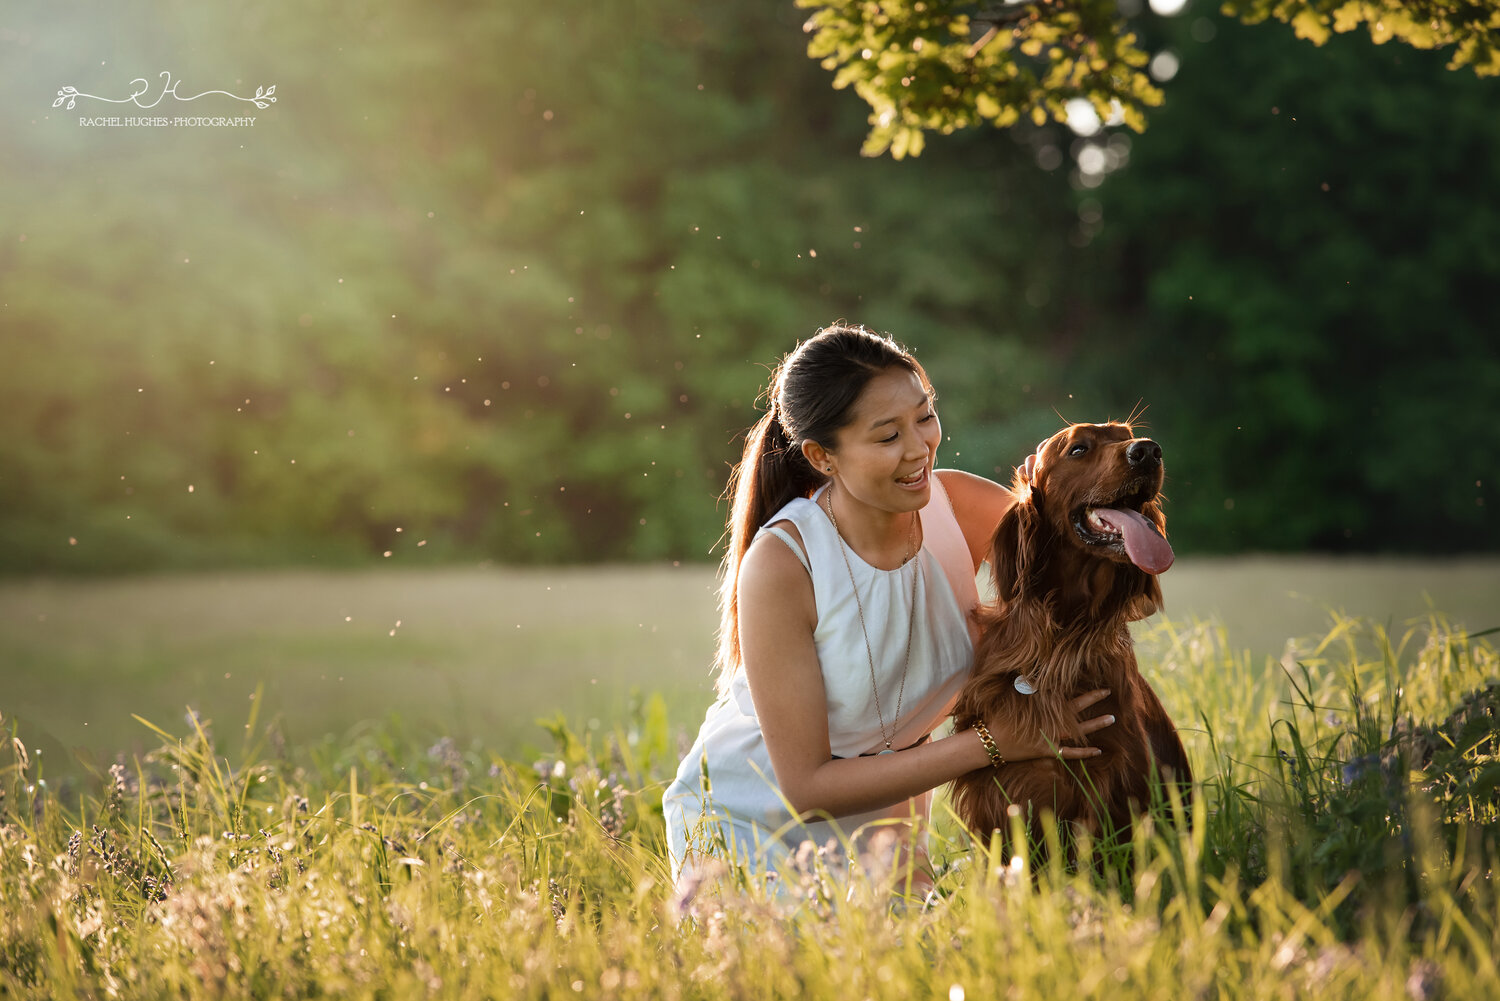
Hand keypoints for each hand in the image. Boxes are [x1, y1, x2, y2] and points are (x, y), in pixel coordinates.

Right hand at [989, 688, 1113, 761]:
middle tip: (1109, 692)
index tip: (1102, 688)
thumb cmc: (998, 719)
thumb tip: (1033, 675)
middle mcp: (1052, 723)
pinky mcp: (1048, 751)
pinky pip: (1069, 753)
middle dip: (1093, 700)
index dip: (1087, 694)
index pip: (1070, 698)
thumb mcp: (1010, 699)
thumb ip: (1023, 687)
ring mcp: (1052, 738)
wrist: (991, 742)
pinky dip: (1084, 752)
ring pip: (1078, 731)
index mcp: (1044, 710)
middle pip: (1077, 710)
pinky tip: (1098, 750)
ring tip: (1111, 718)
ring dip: (1095, 724)